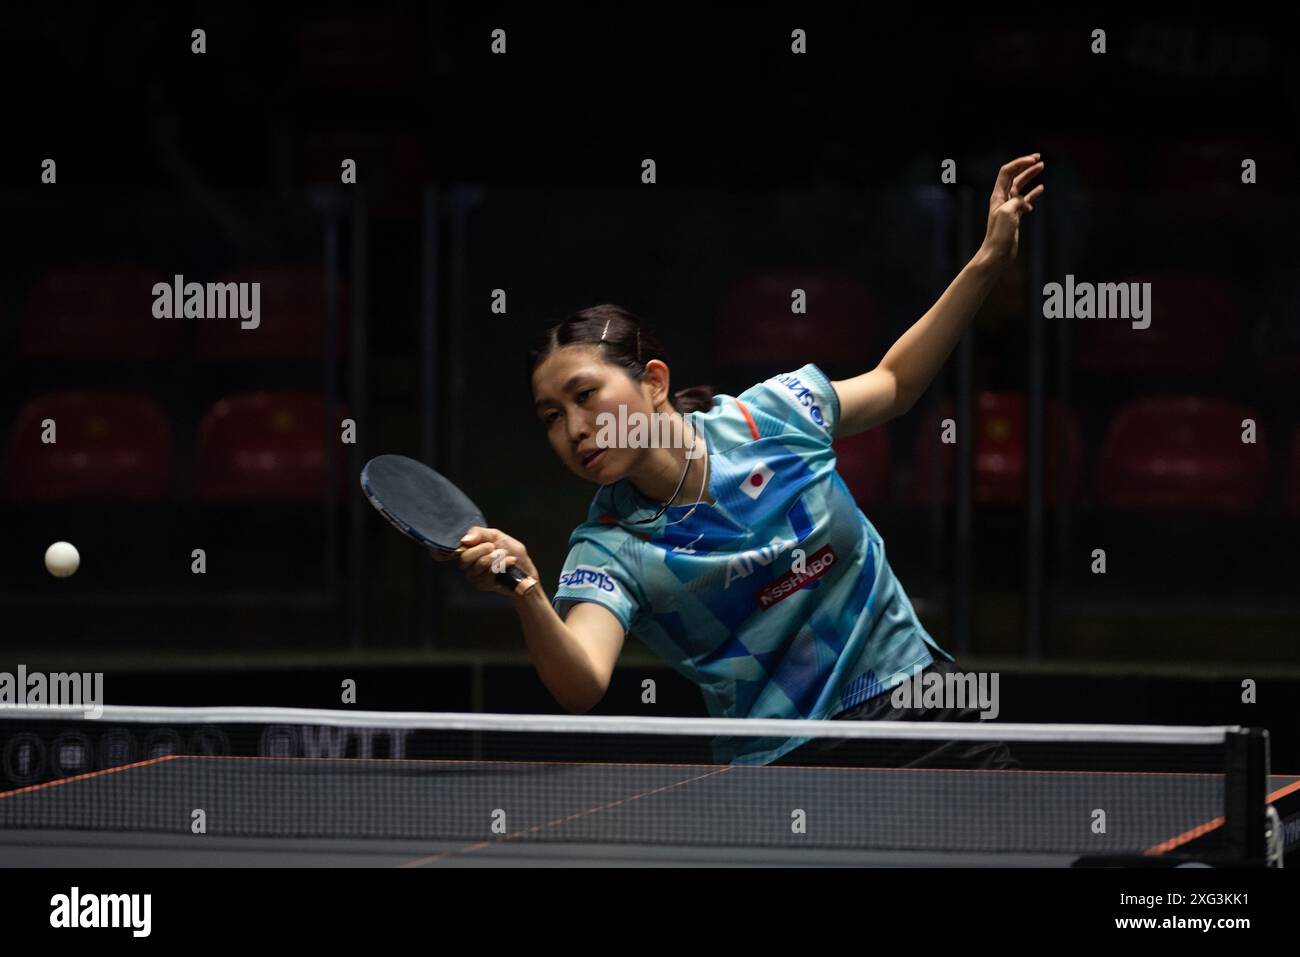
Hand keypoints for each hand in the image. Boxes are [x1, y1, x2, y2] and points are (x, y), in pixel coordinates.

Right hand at [437, 526, 539, 597]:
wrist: (525, 569)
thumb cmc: (509, 551)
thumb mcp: (496, 536)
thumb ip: (480, 534)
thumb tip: (465, 540)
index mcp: (467, 550)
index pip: (447, 552)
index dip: (439, 552)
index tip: (434, 552)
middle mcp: (466, 565)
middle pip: (464, 557)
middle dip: (482, 549)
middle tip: (493, 547)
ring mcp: (473, 576)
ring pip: (478, 564)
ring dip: (495, 557)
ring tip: (503, 555)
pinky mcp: (483, 585)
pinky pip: (489, 572)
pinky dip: (502, 563)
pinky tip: (510, 562)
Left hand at [980, 153, 1044, 269]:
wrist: (997, 254)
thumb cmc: (999, 235)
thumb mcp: (1008, 213)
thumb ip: (1016, 201)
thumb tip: (1024, 200)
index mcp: (998, 196)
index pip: (1007, 172)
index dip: (1019, 163)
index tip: (1034, 160)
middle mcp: (1002, 200)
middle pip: (1014, 177)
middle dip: (1025, 166)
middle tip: (1039, 159)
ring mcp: (1009, 208)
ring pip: (1020, 187)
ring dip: (1030, 176)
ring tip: (1042, 167)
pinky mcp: (1015, 217)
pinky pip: (1025, 201)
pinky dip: (1033, 194)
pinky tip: (1041, 190)